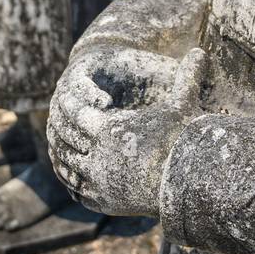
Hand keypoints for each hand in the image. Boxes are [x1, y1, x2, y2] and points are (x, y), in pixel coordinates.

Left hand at [47, 47, 207, 216]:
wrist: (190, 185)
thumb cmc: (184, 142)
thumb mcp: (182, 106)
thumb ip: (186, 78)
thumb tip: (201, 51)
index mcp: (109, 130)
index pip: (75, 114)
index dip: (68, 104)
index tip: (63, 97)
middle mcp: (98, 157)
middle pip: (65, 141)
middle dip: (58, 130)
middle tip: (53, 122)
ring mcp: (99, 183)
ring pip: (66, 168)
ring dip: (61, 157)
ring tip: (59, 150)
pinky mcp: (104, 203)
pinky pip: (78, 191)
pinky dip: (72, 182)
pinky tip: (73, 176)